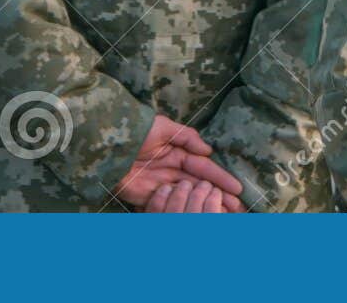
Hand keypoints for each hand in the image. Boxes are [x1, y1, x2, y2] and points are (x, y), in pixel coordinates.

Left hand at [113, 114, 244, 208]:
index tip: (237, 189)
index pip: (204, 168)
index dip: (220, 178)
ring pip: (188, 198)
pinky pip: (169, 206)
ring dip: (205, 207)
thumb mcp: (165, 127)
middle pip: (200, 186)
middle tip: (236, 210)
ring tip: (223, 217)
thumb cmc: (138, 131)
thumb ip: (187, 138)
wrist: (109, 144)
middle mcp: (172, 170)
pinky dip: (183, 212)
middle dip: (218, 196)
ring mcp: (160, 184)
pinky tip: (196, 219)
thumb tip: (208, 151)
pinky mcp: (147, 197)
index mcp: (178, 153)